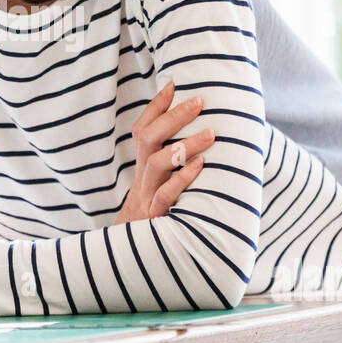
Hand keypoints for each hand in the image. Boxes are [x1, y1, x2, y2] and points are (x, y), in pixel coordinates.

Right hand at [115, 80, 215, 222]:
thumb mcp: (159, 188)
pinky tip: (201, 166)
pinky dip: (183, 178)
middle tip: (200, 100)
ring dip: (184, 144)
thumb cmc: (156, 217)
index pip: (142, 129)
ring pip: (157, 163)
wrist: (129, 258)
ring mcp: (146, 197)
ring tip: (211, 133)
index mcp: (143, 168)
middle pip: (148, 138)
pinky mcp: (155, 218)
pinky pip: (166, 195)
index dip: (156, 106)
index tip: (174, 84)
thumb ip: (173, 167)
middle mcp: (142, 178)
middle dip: (173, 116)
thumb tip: (205, 141)